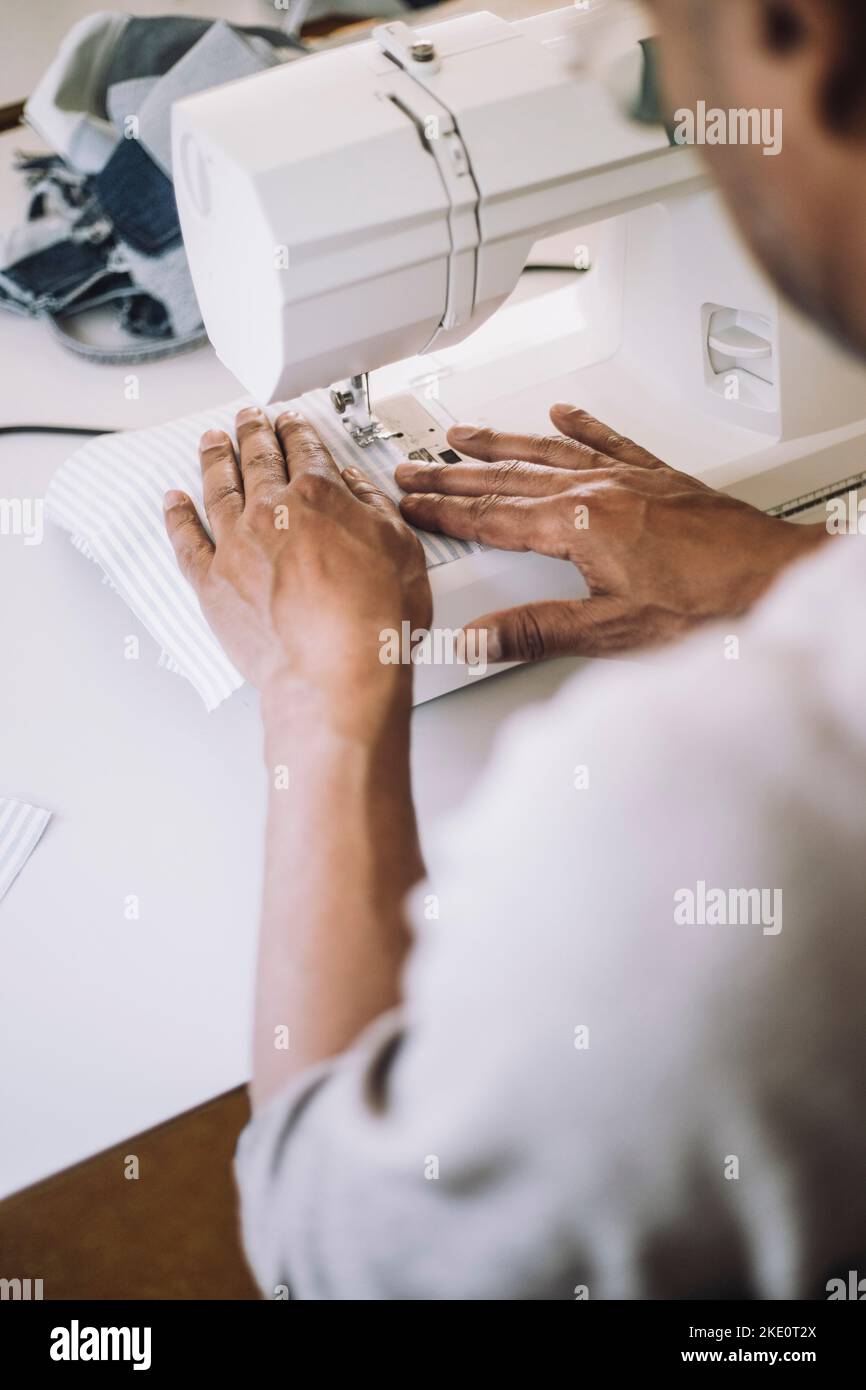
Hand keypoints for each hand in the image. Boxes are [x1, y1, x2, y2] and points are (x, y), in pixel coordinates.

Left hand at [163, 407, 431, 723]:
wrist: (335, 672)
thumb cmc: (373, 620)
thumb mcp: (400, 549)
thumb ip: (374, 508)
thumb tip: (357, 485)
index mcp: (318, 496)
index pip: (303, 451)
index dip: (297, 432)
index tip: (290, 423)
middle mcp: (271, 511)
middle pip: (257, 460)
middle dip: (252, 433)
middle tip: (248, 418)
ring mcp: (235, 545)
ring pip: (218, 488)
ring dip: (214, 459)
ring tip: (211, 441)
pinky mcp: (212, 582)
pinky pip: (185, 539)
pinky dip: (176, 515)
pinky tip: (172, 500)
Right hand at [396, 403, 829, 660]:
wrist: (775, 579)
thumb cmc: (710, 605)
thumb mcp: (612, 632)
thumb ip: (538, 631)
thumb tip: (481, 639)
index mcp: (580, 526)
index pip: (493, 516)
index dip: (445, 510)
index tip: (412, 502)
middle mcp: (600, 491)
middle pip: (510, 477)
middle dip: (456, 473)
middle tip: (416, 467)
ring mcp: (630, 479)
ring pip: (550, 451)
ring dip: (501, 442)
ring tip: (464, 434)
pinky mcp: (659, 478)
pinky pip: (609, 440)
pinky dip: (579, 424)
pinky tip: (562, 412)